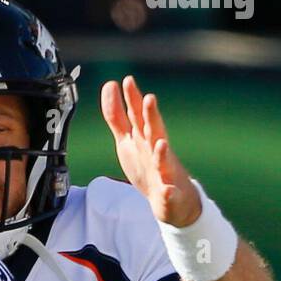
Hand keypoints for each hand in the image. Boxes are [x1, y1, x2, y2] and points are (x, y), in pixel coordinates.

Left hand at [100, 75, 201, 226]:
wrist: (171, 199)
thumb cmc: (149, 165)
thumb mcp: (128, 139)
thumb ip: (117, 116)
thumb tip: (110, 86)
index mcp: (144, 138)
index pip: (137, 116)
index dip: (132, 100)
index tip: (127, 81)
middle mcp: (156, 151)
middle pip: (153, 131)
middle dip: (151, 117)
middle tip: (149, 99)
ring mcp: (164, 172)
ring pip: (163, 160)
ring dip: (162, 152)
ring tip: (161, 143)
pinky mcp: (169, 194)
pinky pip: (169, 194)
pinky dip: (169, 193)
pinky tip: (167, 191)